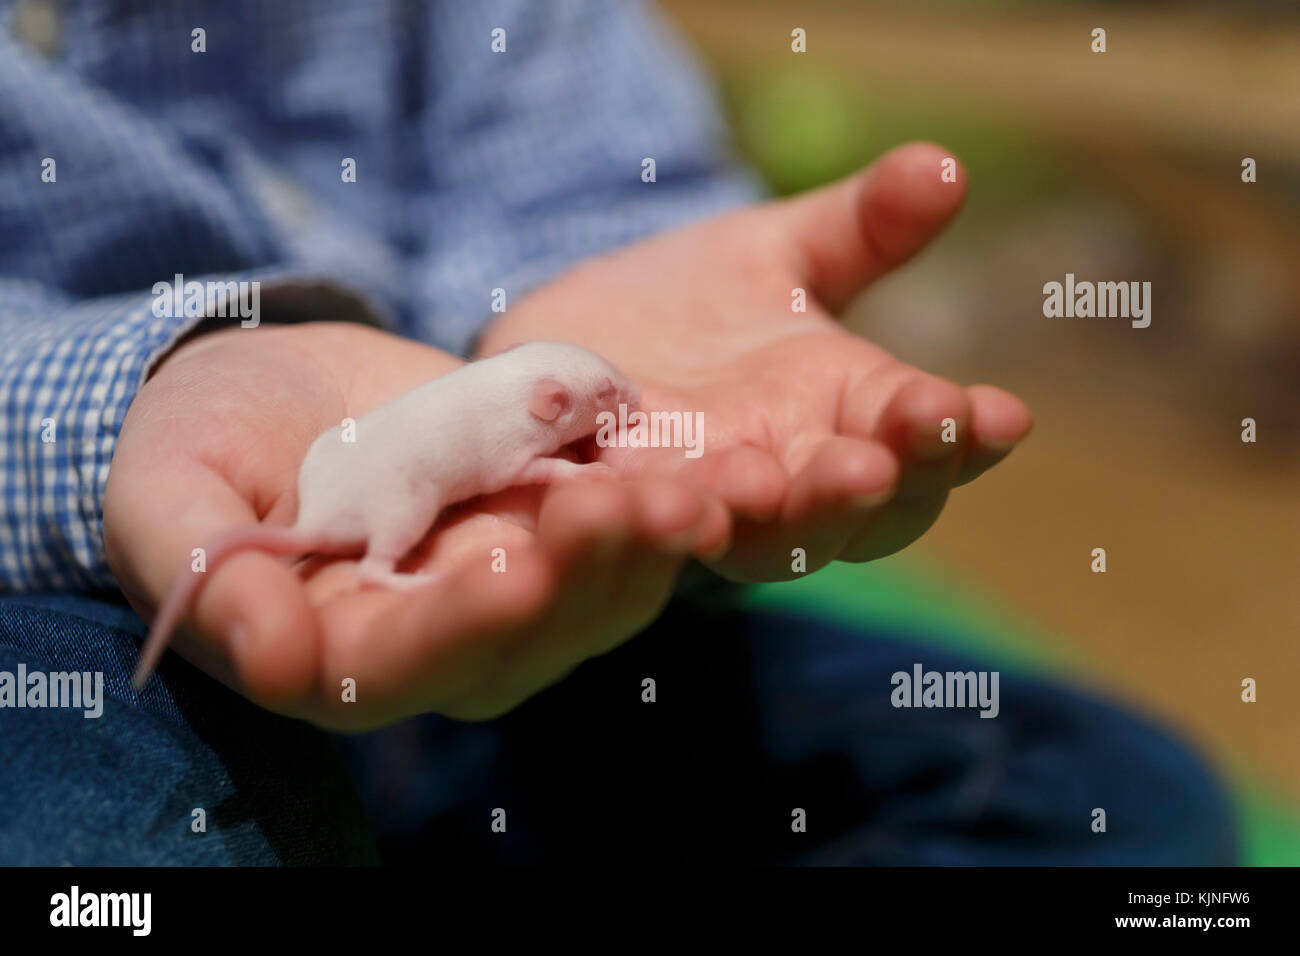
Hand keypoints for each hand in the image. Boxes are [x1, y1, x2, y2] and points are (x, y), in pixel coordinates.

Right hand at [103, 321, 728, 726]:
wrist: (266, 393)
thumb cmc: (196, 450)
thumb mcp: (168, 501)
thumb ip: (208, 583)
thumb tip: (267, 660)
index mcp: (347, 654)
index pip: (412, 661)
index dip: (462, 624)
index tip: (512, 576)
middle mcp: (447, 639)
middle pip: (536, 630)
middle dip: (595, 572)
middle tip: (653, 511)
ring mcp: (515, 582)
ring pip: (602, 584)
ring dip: (655, 537)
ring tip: (701, 485)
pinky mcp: (555, 523)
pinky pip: (625, 516)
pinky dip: (667, 489)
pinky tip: (715, 456)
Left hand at [474, 143, 1032, 579]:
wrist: (581, 337)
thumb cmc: (700, 302)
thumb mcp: (778, 251)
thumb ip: (859, 226)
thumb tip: (942, 168)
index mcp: (849, 415)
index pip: (923, 440)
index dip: (962, 438)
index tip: (1001, 416)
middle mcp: (792, 474)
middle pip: (856, 513)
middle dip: (876, 492)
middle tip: (878, 463)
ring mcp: (709, 498)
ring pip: (758, 538)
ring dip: (769, 520)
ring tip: (764, 486)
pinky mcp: (624, 504)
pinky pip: (644, 527)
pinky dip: (650, 519)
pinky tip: (642, 501)